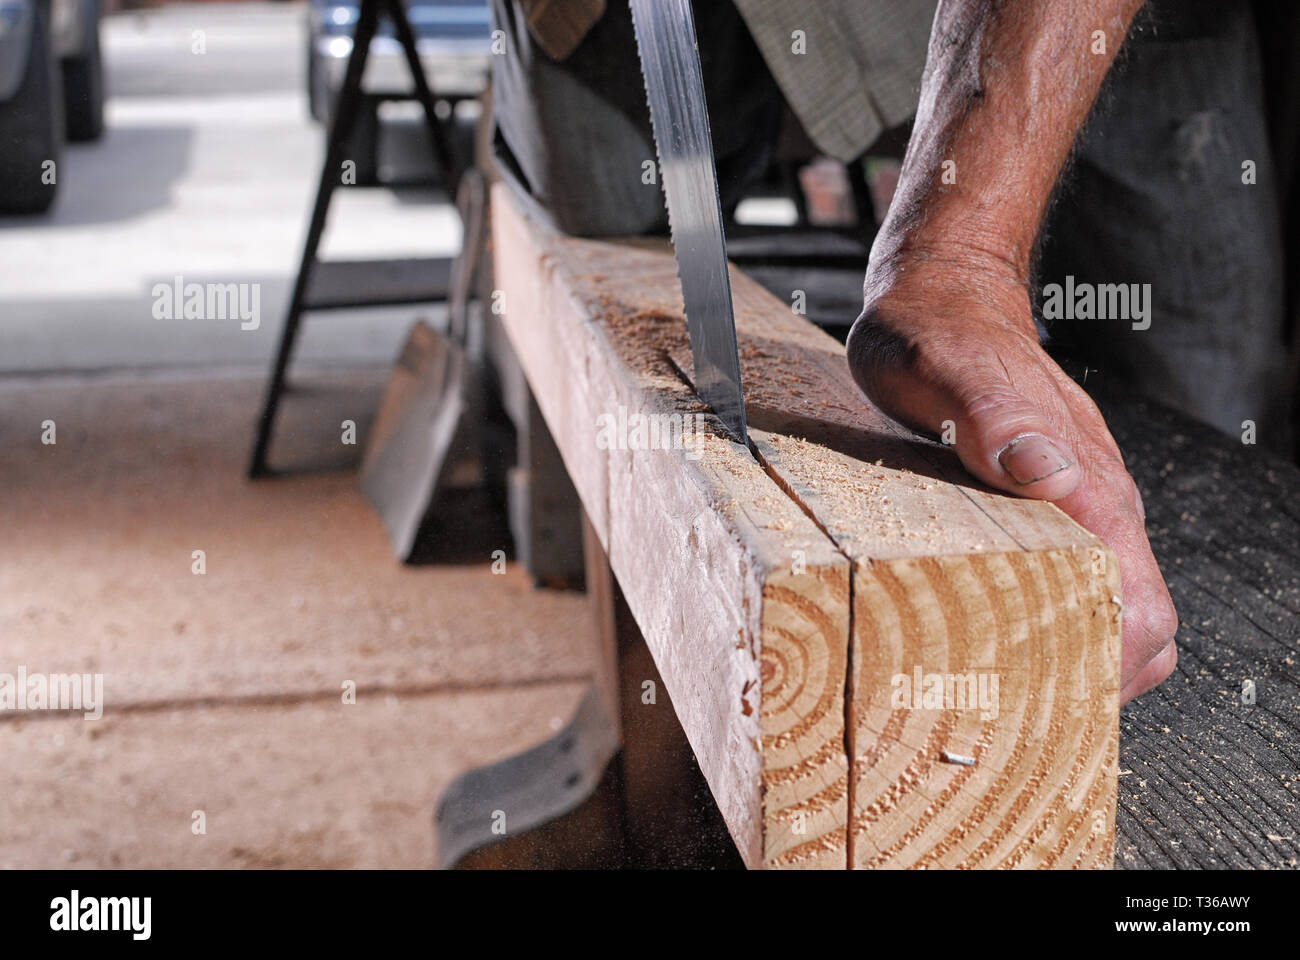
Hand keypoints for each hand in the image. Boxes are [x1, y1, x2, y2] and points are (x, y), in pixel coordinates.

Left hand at [847, 248, 1177, 701]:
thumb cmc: (938, 328)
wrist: (943, 291)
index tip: (1049, 699)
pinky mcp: (1046, 502)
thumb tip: (1055, 479)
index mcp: (1082, 481)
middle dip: (1093, 678)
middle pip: (1136, 621)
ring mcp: (1074, 502)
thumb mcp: (947, 370)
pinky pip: (1070, 575)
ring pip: (1104, 602)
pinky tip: (996, 634)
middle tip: (1013, 708)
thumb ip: (998, 421)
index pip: (1137, 603)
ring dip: (1070, 653)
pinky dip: (1048, 617)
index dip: (1109, 666)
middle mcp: (1093, 498)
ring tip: (1000, 688)